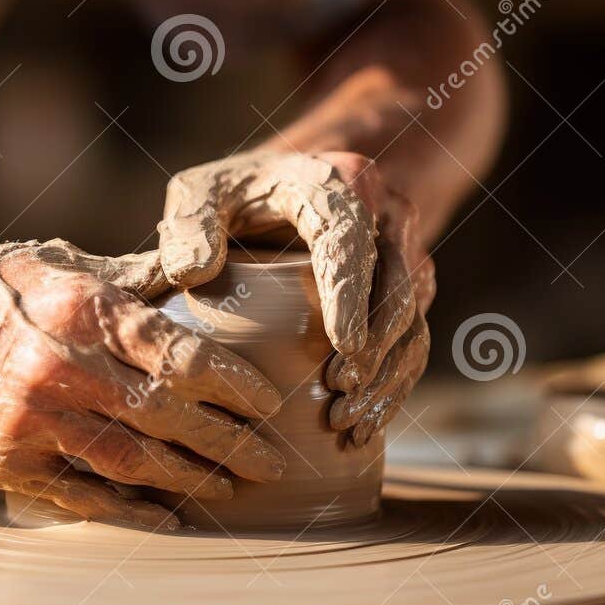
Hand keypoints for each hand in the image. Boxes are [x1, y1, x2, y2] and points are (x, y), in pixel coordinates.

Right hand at [0, 239, 285, 526]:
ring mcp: (31, 422)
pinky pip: (82, 494)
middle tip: (271, 458)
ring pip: (136, 461)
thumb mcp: (33, 262)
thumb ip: (112, 280)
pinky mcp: (1, 464)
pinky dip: (132, 509)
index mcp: (77, 305)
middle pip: (173, 415)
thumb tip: (183, 281)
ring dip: (195, 480)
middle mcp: (62, 366)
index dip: (236, 385)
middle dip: (232, 442)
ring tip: (233, 489)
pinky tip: (168, 516)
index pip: (183, 353)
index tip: (268, 400)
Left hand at [157, 151, 434, 443]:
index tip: (342, 345)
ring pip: (414, 318)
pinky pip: (414, 336)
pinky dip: (395, 383)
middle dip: (374, 348)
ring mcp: (404, 250)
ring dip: (388, 374)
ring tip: (347, 422)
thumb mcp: (203, 193)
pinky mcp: (408, 285)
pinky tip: (365, 424)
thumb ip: (189, 224)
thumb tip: (190, 274)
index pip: (352, 238)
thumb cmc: (239, 192)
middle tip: (339, 395)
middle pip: (398, 285)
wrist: (292, 181)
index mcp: (336, 183)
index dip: (352, 292)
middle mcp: (385, 212)